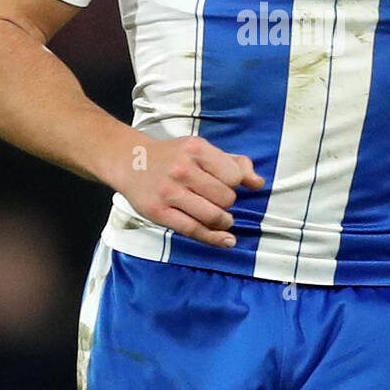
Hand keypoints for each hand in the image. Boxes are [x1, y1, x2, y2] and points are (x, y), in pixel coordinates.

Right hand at [119, 133, 264, 248]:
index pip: (234, 176)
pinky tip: (227, 240)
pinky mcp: (158, 212)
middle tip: (218, 200)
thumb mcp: (203, 150)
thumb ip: (234, 163)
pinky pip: (193, 230)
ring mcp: (168, 192)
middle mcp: (182, 169)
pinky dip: (214, 238)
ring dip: (224, 221)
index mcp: (195, 149)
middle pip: (226, 198)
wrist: (131, 161)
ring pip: (212, 216)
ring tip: (222, 218)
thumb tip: (258, 184)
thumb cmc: (174, 156)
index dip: (235, 184)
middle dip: (228, 202)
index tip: (226, 184)